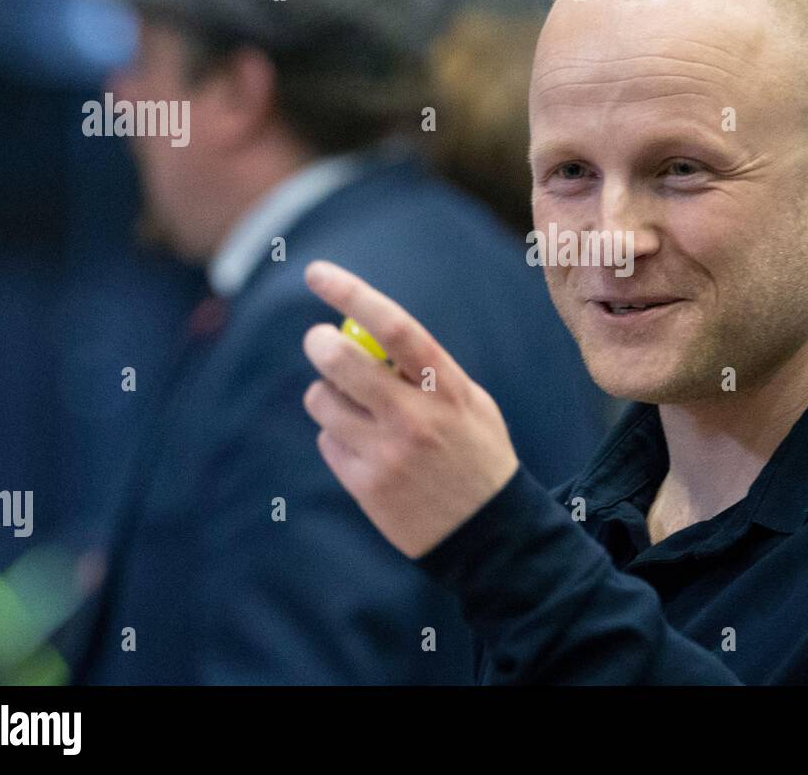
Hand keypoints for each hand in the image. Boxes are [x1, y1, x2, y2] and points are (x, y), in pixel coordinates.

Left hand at [301, 260, 519, 557]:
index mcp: (448, 387)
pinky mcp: (366, 486)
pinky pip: (327, 441)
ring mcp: (388, 454)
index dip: (351, 293)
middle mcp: (416, 417)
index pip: (393, 326)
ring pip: (322, 401)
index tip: (317, 273)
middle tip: (317, 340)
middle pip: (342, 360)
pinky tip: (367, 452)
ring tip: (354, 410)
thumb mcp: (471, 403)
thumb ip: (426, 370)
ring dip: (327, 396)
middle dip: (319, 343)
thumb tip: (364, 332)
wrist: (490, 534)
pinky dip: (337, 438)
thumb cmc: (478, 455)